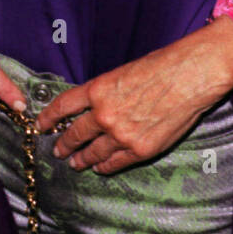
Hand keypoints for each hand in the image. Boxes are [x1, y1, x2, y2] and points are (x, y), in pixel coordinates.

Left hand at [34, 22, 232, 174]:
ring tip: (75, 162)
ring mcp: (121, 135)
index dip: (48, 117)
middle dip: (64, 143)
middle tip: (58, 149)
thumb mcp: (124, 72)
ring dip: (81, 159)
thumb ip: (106, 92)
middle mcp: (104, 115)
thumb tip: (93, 107)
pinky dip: (105, 167)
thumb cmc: (163, 66)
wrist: (191, 75)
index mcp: (98, 90)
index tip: (41, 125)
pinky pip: (114, 164)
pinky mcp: (140, 150)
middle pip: (75, 134)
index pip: (63, 106)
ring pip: (92, 153)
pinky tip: (100, 167)